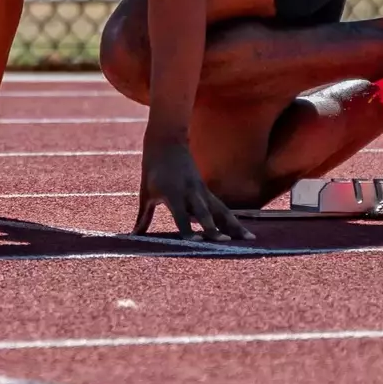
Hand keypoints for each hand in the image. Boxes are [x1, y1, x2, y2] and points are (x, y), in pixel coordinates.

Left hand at [132, 139, 253, 241]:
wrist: (167, 140)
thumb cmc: (153, 168)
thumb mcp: (145, 192)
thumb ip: (143, 216)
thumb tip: (133, 236)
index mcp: (172, 192)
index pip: (181, 216)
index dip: (188, 230)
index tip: (196, 243)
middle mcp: (190, 192)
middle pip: (205, 213)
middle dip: (214, 229)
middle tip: (225, 244)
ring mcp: (201, 190)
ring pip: (220, 210)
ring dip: (234, 225)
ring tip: (249, 238)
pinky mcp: (207, 190)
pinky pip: (222, 207)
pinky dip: (233, 220)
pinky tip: (245, 232)